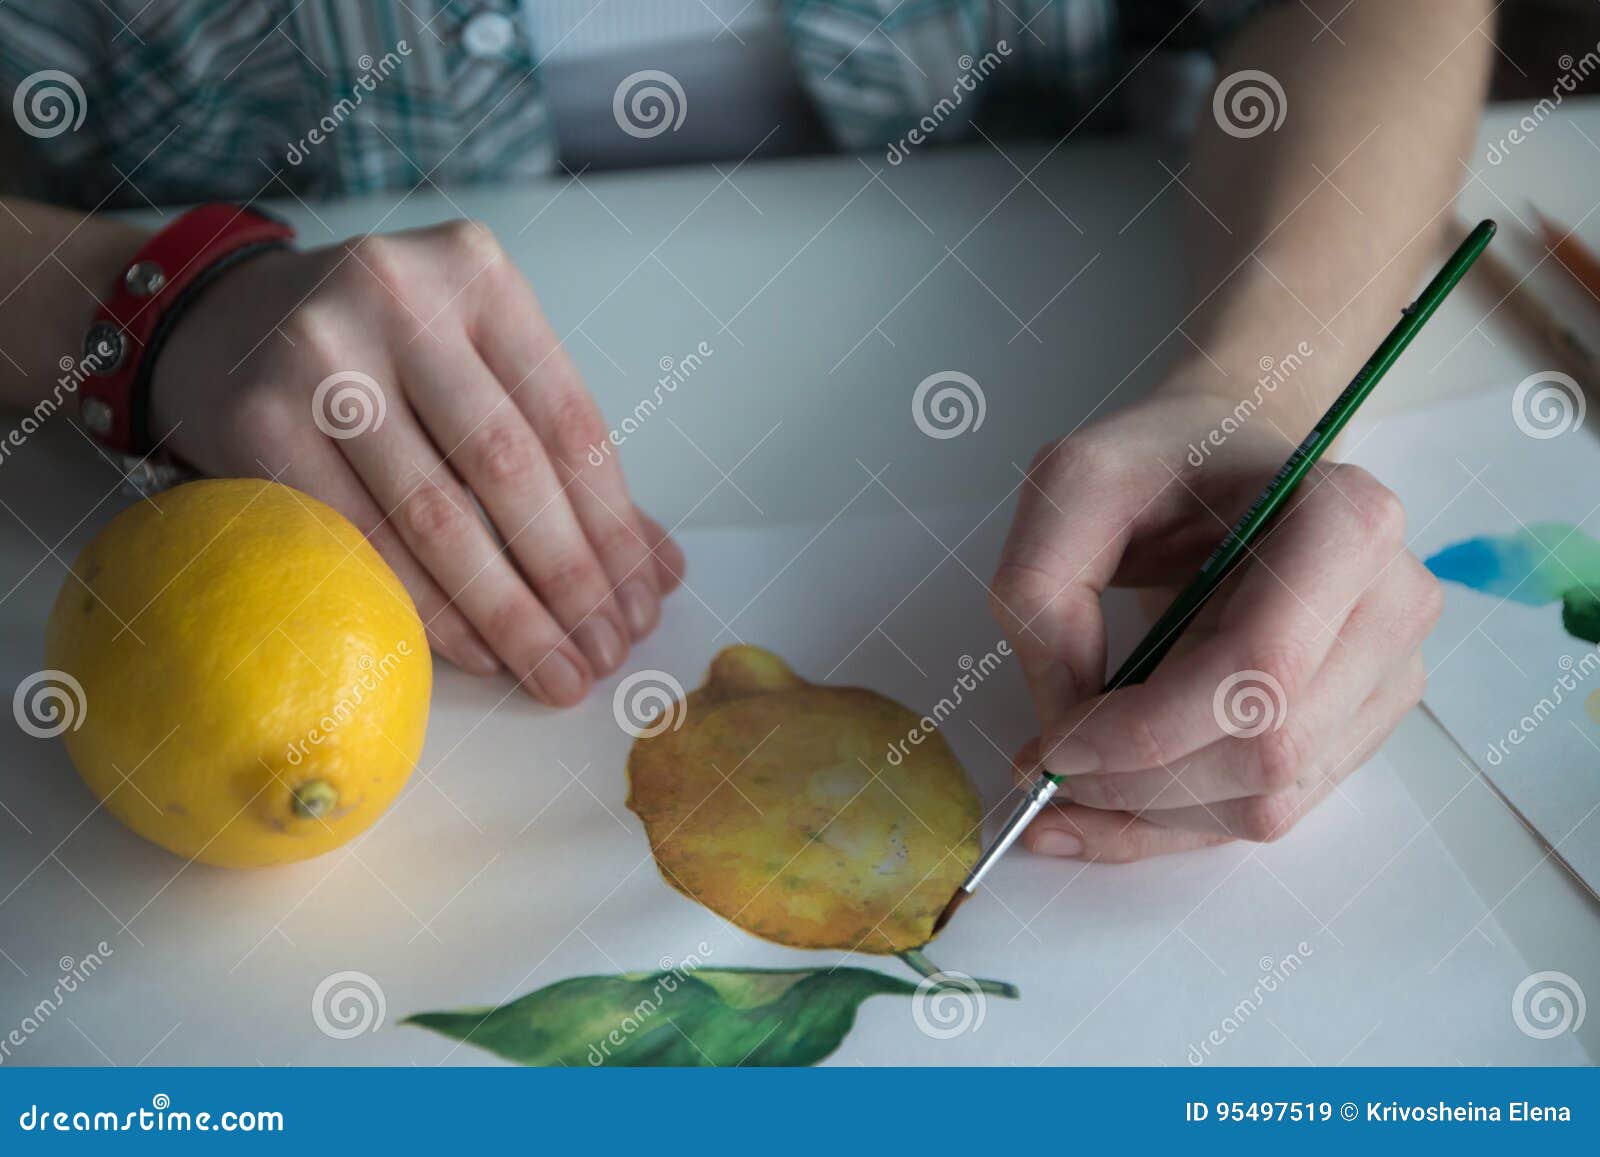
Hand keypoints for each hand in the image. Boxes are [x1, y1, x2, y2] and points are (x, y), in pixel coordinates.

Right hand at [150, 220, 684, 705]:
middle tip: (606, 655)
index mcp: (477, 274)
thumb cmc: (390, 360)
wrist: (226, 326)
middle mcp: (400, 297)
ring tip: (556, 671)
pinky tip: (480, 653)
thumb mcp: (481, 371)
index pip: (569, 420)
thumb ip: (565, 460)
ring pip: (437, 516)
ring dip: (509, 612)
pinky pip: (364, 541)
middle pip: (509, 468)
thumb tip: (659, 573)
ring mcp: (321, 356)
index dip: (614, 526)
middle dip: (571, 578)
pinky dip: (429, 609)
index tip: (642, 605)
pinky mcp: (260, 421)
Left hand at [989, 390, 1440, 860]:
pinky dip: (1171, 824)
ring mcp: (1388, 673)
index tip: (1055, 741)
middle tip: (1044, 766)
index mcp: (1347, 523)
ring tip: (1066, 779)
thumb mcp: (1070, 483)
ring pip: (1267, 804)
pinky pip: (1264, 814)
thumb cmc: (1157, 462)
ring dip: (1150, 814)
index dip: (1147, 731)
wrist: (1224, 465)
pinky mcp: (1359, 727)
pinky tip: (1104, 805)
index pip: (1257, 670)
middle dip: (1138, 783)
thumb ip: (1040, 585)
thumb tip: (1064, 715)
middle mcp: (1394, 603)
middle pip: (1266, 752)